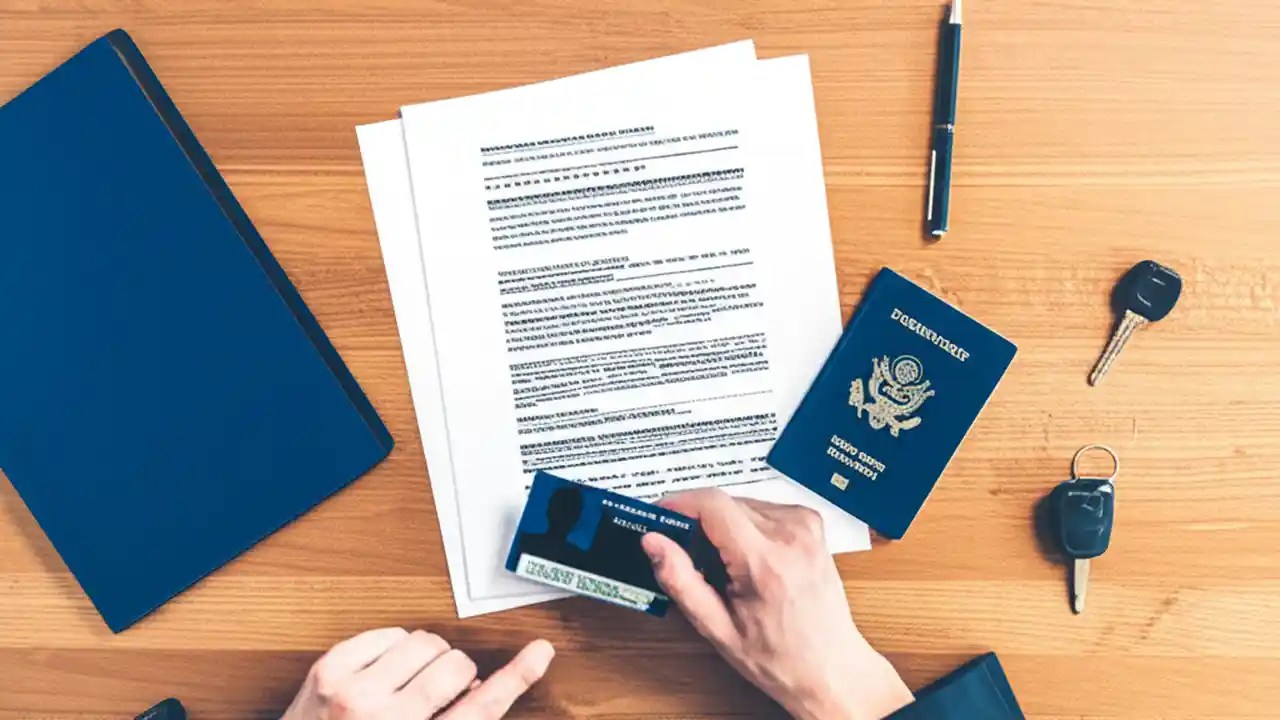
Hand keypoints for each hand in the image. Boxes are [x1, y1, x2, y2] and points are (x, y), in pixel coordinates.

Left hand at [281, 627, 554, 718]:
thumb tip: (475, 686)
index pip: (482, 709)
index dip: (516, 677)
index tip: (539, 653)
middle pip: (456, 666)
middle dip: (454, 675)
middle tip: (434, 694)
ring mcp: (355, 693)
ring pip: (425, 642)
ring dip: (424, 658)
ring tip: (404, 683)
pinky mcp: (330, 671)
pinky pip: (388, 634)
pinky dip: (391, 648)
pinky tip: (379, 672)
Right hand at [643, 490, 912, 719]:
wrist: (832, 667)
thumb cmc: (778, 657)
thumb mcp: (718, 629)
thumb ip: (681, 581)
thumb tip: (653, 542)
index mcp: (765, 561)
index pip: (713, 504)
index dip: (678, 503)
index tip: (658, 515)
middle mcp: (790, 534)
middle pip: (725, 502)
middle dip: (698, 521)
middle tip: (688, 555)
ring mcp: (806, 525)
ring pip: (743, 503)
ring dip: (723, 524)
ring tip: (725, 565)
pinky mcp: (812, 523)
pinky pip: (764, 509)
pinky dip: (746, 525)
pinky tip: (749, 557)